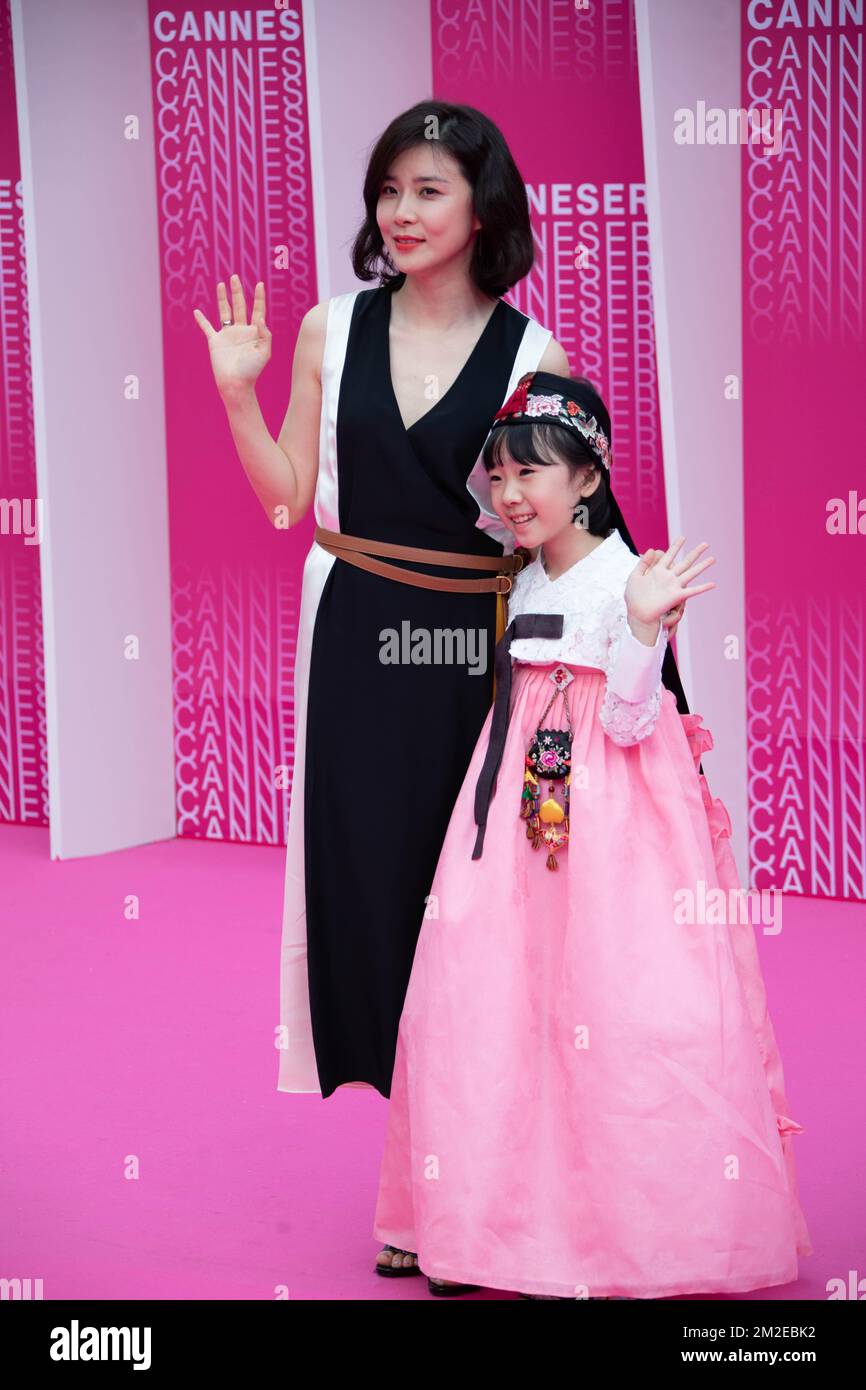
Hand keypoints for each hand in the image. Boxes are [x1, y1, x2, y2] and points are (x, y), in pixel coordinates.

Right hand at [193, 275, 271, 397]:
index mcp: (254, 333)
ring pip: (224, 312)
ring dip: (222, 298)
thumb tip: (261, 319)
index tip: (259, 284)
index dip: (259, 298)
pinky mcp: (215, 341)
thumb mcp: (264, 353)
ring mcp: (227, 335)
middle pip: (239, 306)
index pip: (257, 311)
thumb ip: (265, 335)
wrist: (236, 384)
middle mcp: (241, 331)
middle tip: (235, 277)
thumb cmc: (252, 371)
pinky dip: (201, 320)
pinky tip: (197, 311)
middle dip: (237, 292)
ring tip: (221, 284)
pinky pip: (207, 328)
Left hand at [625, 536, 715, 629]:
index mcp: (658, 571)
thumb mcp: (635, 576)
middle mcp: (669, 577)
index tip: (683, 537)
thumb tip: (652, 549)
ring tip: (713, 558)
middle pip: (685, 562)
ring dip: (703, 566)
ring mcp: (674, 586)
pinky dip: (703, 588)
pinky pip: (692, 591)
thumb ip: (642, 563)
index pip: (669, 555)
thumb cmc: (634, 597)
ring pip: (692, 573)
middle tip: (706, 544)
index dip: (676, 546)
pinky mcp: (677, 596)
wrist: (637, 613)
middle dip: (696, 552)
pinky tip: (713, 584)